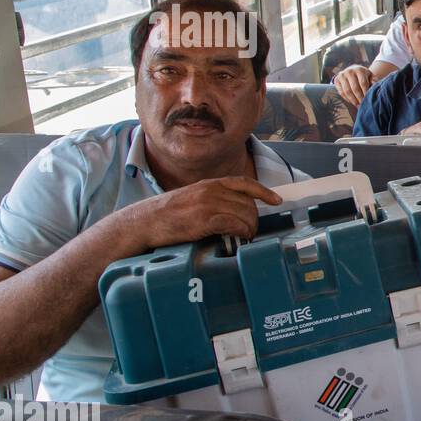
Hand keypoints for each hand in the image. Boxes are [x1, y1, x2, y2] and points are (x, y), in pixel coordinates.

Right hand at [123, 176, 282, 250]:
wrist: (144, 222)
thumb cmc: (167, 215)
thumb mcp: (192, 198)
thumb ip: (212, 200)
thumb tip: (233, 213)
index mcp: (209, 184)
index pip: (244, 183)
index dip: (263, 192)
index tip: (277, 200)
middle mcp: (211, 190)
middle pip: (248, 203)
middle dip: (254, 218)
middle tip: (251, 231)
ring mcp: (208, 204)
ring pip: (244, 214)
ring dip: (249, 228)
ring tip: (245, 237)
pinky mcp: (204, 219)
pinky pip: (234, 224)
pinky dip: (241, 232)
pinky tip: (238, 237)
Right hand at [333, 64, 374, 108]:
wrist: (353, 70)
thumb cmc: (364, 76)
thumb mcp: (370, 76)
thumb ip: (374, 81)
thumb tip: (375, 87)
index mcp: (359, 70)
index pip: (363, 83)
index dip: (365, 93)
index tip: (368, 100)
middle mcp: (349, 71)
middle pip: (355, 88)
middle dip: (359, 98)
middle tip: (363, 105)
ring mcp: (342, 75)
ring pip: (347, 91)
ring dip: (353, 100)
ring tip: (358, 106)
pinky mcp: (336, 80)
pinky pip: (341, 92)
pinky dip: (347, 99)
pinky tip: (352, 102)